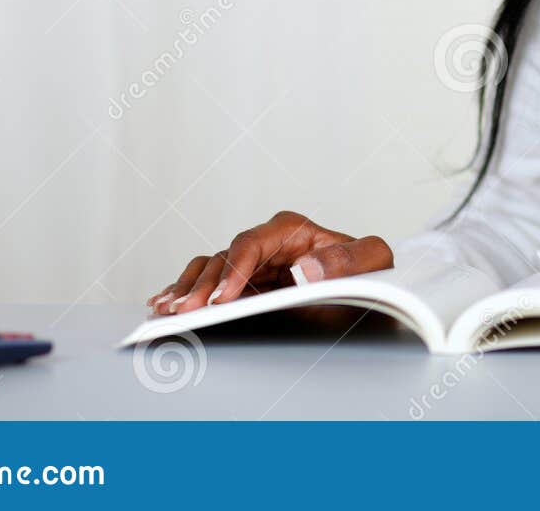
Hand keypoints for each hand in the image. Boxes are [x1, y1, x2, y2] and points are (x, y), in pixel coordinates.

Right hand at [145, 210, 392, 315]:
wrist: (368, 285)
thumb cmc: (369, 270)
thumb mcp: (373, 261)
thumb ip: (348, 259)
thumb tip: (303, 270)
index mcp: (292, 229)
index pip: (251, 243)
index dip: (234, 269)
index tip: (223, 298)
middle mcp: (266, 242)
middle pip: (223, 257)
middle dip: (202, 285)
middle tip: (186, 311)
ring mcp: (251, 262)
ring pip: (208, 267)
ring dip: (186, 287)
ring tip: (167, 309)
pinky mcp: (244, 282)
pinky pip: (207, 280)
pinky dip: (186, 289)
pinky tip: (167, 302)